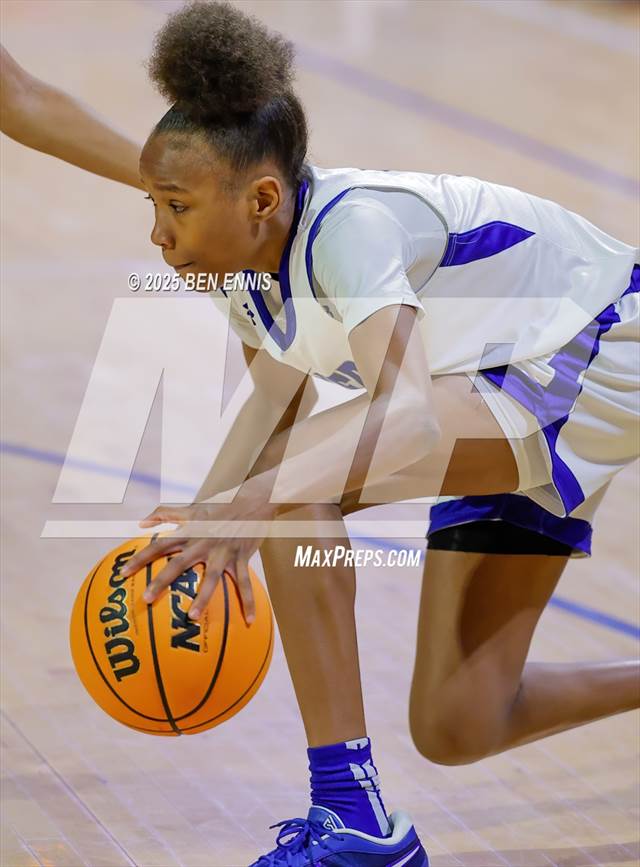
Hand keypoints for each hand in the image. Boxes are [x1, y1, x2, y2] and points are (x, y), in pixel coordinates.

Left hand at [120, 497, 276, 624]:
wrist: (253, 501)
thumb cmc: (220, 507)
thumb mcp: (191, 508)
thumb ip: (164, 513)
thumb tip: (140, 523)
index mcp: (189, 532)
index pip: (159, 545)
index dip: (140, 558)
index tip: (123, 573)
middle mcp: (203, 543)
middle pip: (178, 563)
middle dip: (162, 581)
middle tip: (146, 599)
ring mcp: (223, 552)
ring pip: (212, 577)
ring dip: (203, 597)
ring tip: (192, 617)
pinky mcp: (241, 558)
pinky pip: (244, 583)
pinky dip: (249, 601)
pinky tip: (249, 621)